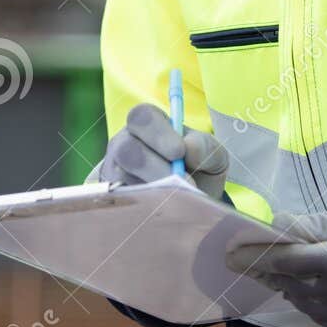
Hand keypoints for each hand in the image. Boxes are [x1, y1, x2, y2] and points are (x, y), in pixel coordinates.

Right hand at [94, 104, 226, 197]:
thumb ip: (204, 147)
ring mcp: (115, 172)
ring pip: (122, 178)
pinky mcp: (114, 199)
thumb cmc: (200, 168)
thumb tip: (188, 149)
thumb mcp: (212, 155)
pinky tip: (165, 210)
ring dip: (153, 189)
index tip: (179, 151)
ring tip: (178, 198)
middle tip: (182, 181)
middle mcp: (124, 143)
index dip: (158, 133)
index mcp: (147, 124)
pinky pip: (122, 202)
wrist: (195, 202)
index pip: (141, 116)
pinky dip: (145, 207)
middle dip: (154, 165)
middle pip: (125, 148)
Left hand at [225, 200, 326, 326]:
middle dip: (269, 272)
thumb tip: (280, 226)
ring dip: (289, 287)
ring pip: (303, 304)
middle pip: (291, 285)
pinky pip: (321, 318)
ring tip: (278, 272)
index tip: (232, 253)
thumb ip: (318, 223)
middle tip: (247, 260)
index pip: (288, 263)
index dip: (258, 257)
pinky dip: (310, 302)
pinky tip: (310, 287)